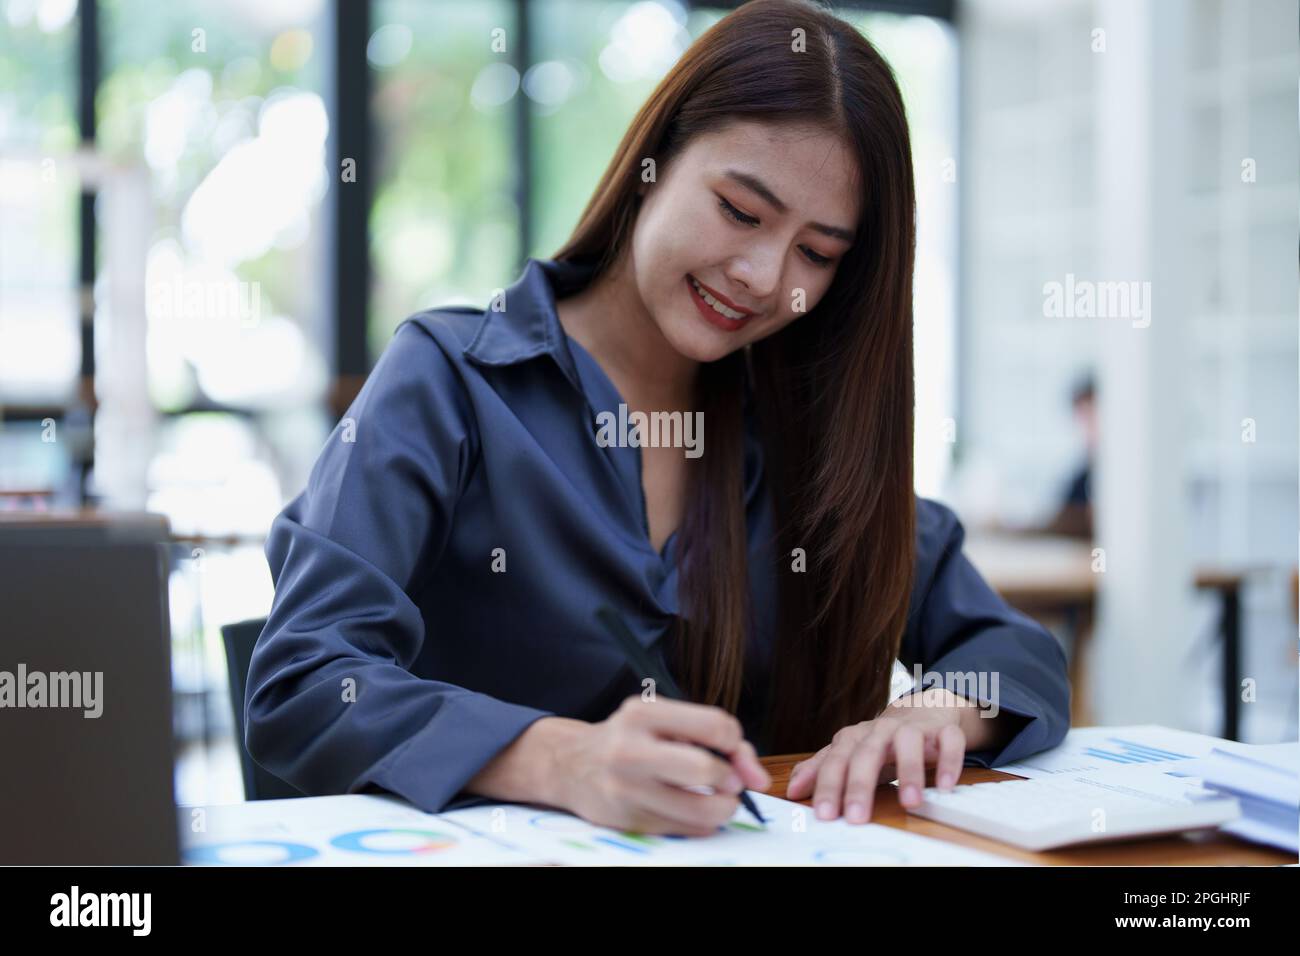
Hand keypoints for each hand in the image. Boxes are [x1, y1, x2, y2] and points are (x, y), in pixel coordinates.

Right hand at [549, 695, 770, 835]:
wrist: (571, 764)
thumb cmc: (630, 738)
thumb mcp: (663, 719)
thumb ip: (716, 736)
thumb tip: (758, 778)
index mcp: (643, 713)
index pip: (715, 725)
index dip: (735, 743)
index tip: (731, 751)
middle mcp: (630, 749)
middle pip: (706, 769)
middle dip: (731, 779)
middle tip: (728, 781)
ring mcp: (626, 789)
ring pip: (703, 810)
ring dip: (724, 808)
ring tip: (718, 800)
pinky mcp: (628, 821)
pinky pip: (688, 830)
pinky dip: (702, 823)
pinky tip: (690, 810)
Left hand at [785, 686, 994, 823]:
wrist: (922, 710)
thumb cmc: (881, 741)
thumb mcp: (850, 754)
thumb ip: (822, 770)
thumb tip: (792, 790)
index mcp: (854, 738)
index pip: (836, 761)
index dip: (829, 786)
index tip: (825, 814)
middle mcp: (880, 730)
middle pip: (867, 754)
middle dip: (860, 785)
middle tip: (856, 817)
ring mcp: (912, 728)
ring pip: (908, 743)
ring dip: (909, 772)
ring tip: (909, 802)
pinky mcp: (942, 730)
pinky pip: (948, 742)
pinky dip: (948, 762)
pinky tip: (944, 786)